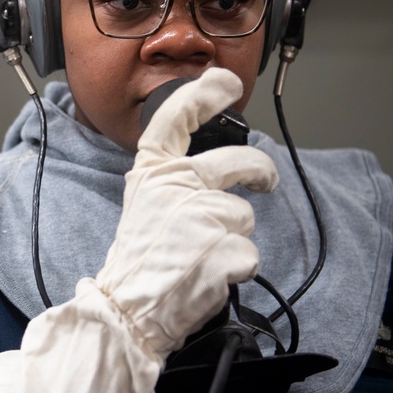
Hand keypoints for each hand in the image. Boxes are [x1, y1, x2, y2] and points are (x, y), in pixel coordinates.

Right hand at [93, 68, 278, 359]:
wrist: (128, 310)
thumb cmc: (138, 261)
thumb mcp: (143, 204)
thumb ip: (173, 179)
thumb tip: (218, 168)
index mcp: (153, 171)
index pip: (177, 117)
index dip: (206, 93)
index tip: (225, 82)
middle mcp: (176, 185)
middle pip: (239, 162)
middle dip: (260, 171)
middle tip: (264, 181)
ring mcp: (201, 217)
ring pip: (243, 217)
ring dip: (232, 238)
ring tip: (200, 255)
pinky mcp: (223, 251)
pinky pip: (249, 254)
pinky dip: (235, 268)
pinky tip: (208, 275)